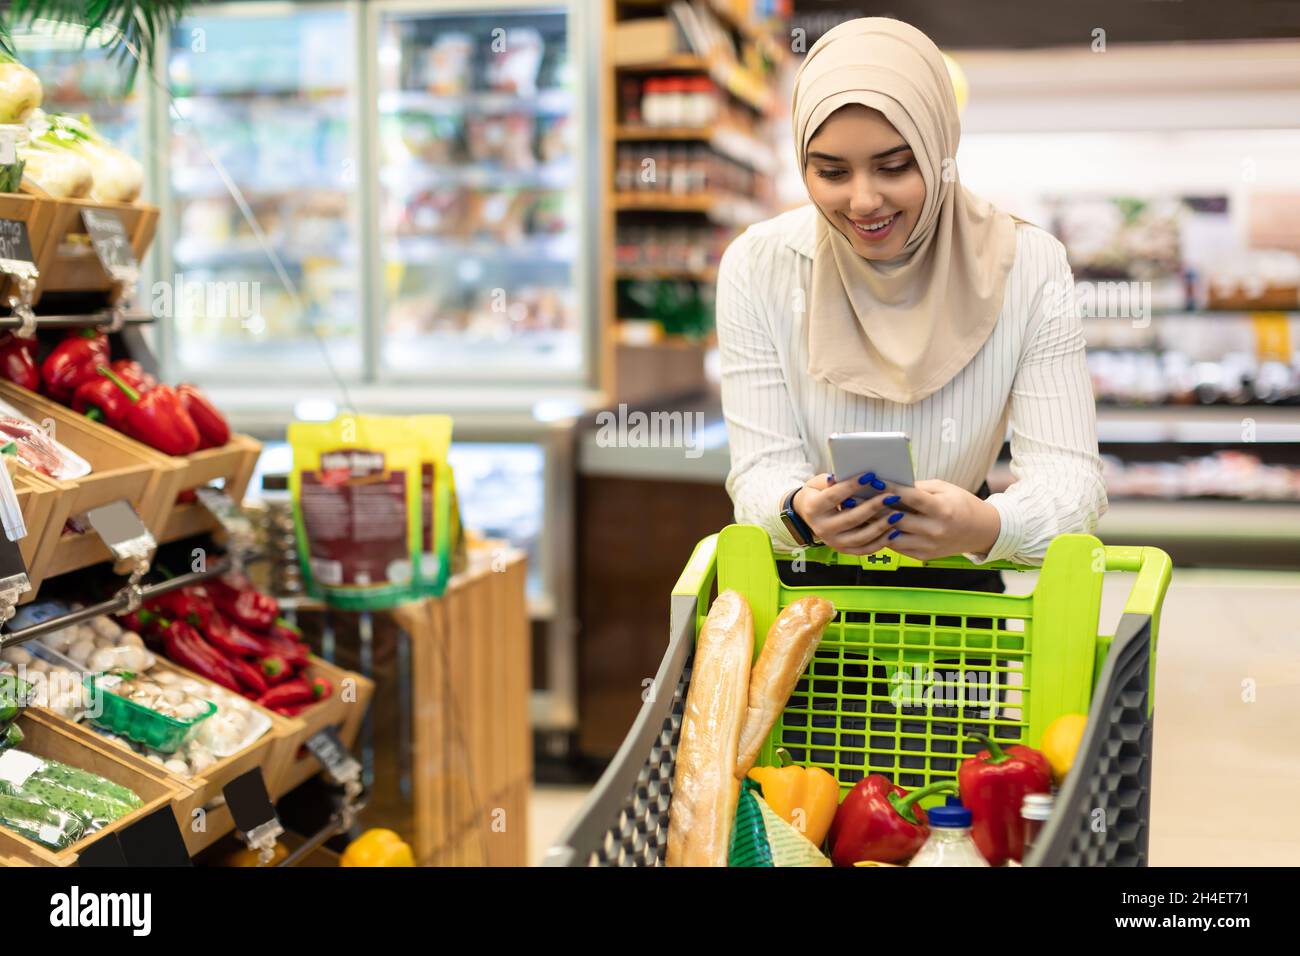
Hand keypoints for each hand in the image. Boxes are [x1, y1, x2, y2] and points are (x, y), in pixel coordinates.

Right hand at [792, 471, 902, 553]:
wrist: (808, 515)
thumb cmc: (818, 495)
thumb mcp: (817, 484)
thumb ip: (829, 480)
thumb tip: (839, 477)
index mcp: (814, 509)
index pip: (834, 496)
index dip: (852, 486)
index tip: (870, 476)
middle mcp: (822, 528)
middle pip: (851, 518)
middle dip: (873, 506)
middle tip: (891, 496)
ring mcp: (833, 542)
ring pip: (860, 537)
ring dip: (881, 526)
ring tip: (897, 514)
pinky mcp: (843, 550)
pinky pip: (865, 549)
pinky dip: (881, 542)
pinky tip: (894, 531)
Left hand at [850, 478, 1001, 559]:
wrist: (981, 531)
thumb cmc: (961, 504)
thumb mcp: (944, 489)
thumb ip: (918, 488)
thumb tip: (889, 485)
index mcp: (942, 510)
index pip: (911, 498)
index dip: (891, 489)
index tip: (873, 481)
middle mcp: (935, 530)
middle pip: (897, 519)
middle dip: (874, 508)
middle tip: (854, 498)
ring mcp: (929, 546)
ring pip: (893, 536)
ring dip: (874, 525)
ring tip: (857, 513)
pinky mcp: (924, 556)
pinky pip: (898, 547)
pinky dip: (884, 536)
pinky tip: (870, 526)